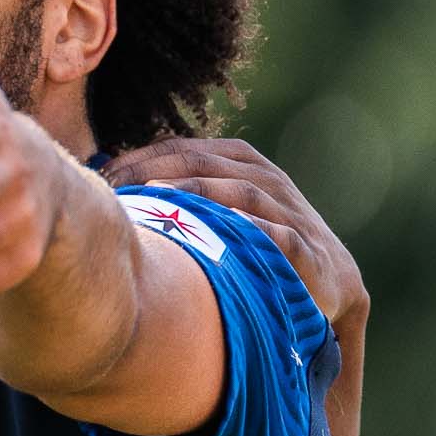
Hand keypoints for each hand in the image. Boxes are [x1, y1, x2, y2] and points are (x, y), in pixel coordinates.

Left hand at [102, 138, 367, 327]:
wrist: (331, 287)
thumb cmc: (260, 250)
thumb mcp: (224, 217)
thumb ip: (182, 199)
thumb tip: (109, 193)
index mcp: (246, 166)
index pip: (188, 148)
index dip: (145, 156)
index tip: (104, 173)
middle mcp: (270, 183)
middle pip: (208, 163)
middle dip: (158, 170)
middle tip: (115, 187)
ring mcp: (292, 215)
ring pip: (242, 192)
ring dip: (197, 193)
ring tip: (153, 199)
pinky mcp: (311, 254)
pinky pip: (280, 237)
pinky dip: (249, 231)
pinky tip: (214, 234)